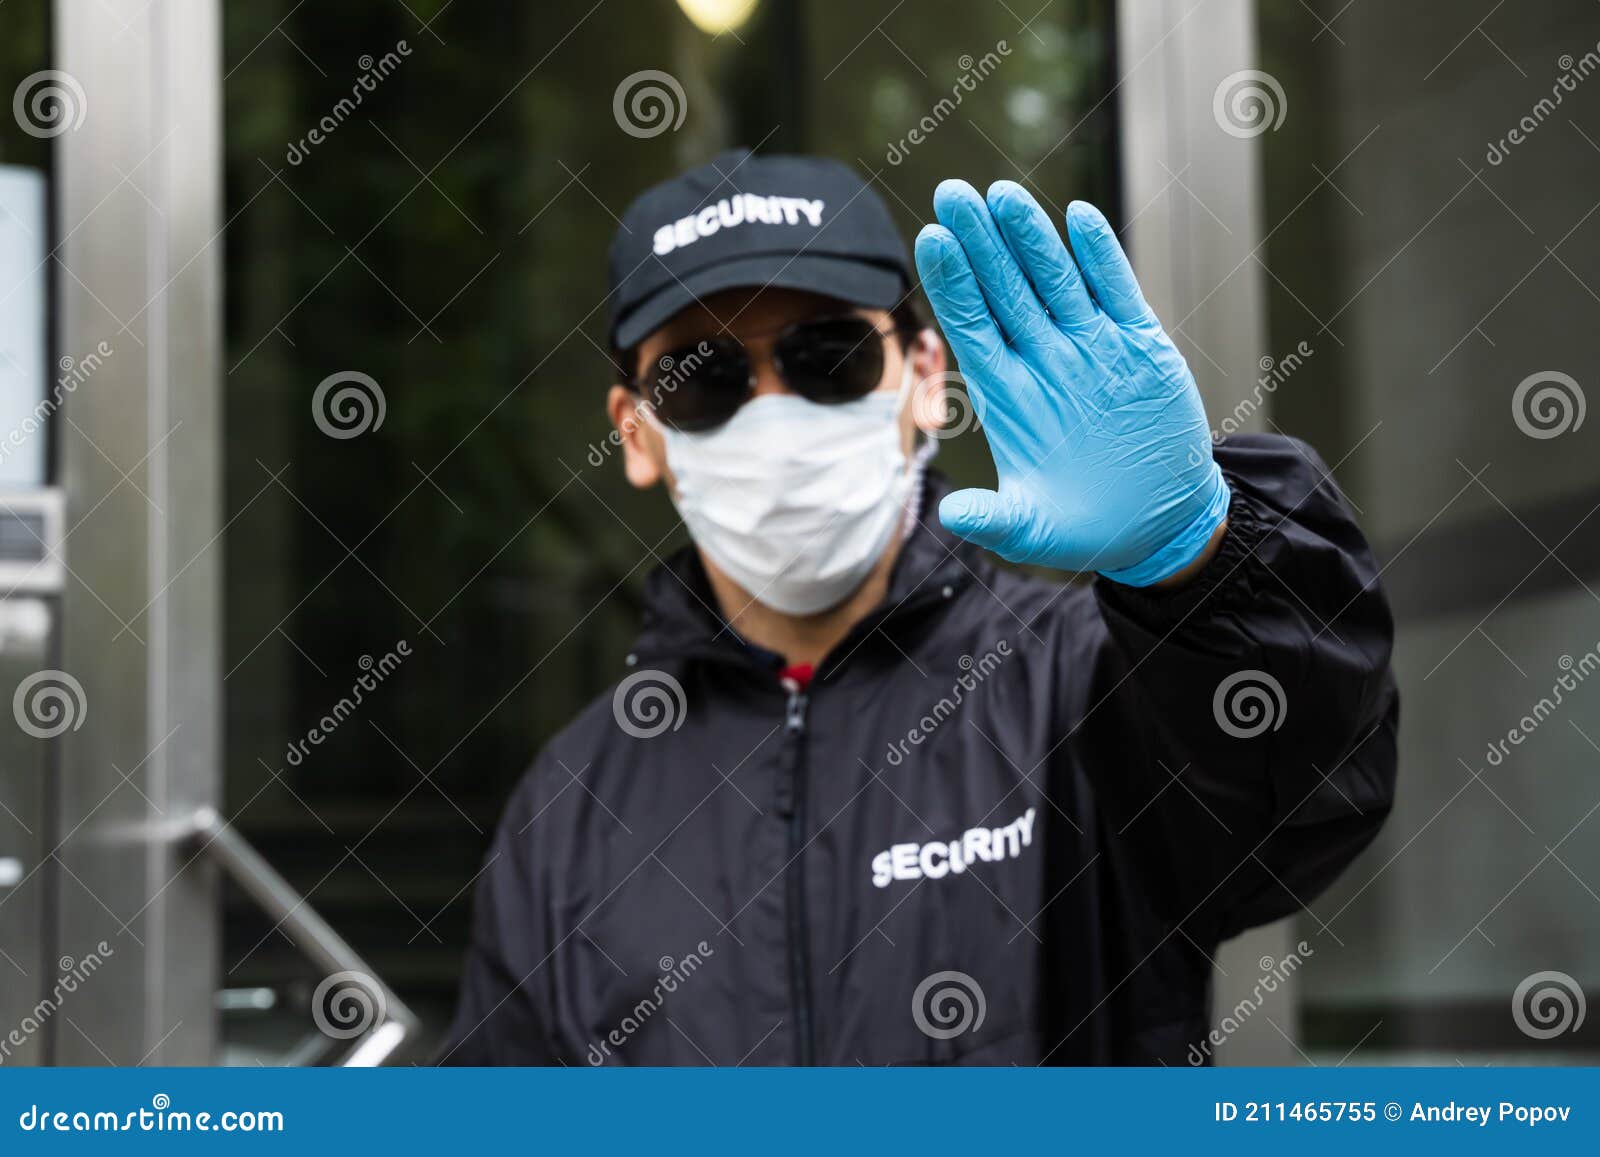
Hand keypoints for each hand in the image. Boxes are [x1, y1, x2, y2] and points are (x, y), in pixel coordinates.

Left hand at [914, 180, 1229, 586]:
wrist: (1161, 521)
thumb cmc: (1088, 526)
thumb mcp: (1036, 532)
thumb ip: (995, 519)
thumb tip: (953, 515)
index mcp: (1011, 395)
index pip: (973, 327)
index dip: (953, 284)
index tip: (930, 239)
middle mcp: (1045, 361)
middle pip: (1005, 290)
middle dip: (979, 242)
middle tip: (951, 192)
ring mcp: (1092, 348)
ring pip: (1054, 280)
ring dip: (1030, 238)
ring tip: (1000, 195)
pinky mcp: (1140, 345)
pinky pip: (1116, 291)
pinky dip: (1100, 256)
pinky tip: (1077, 218)